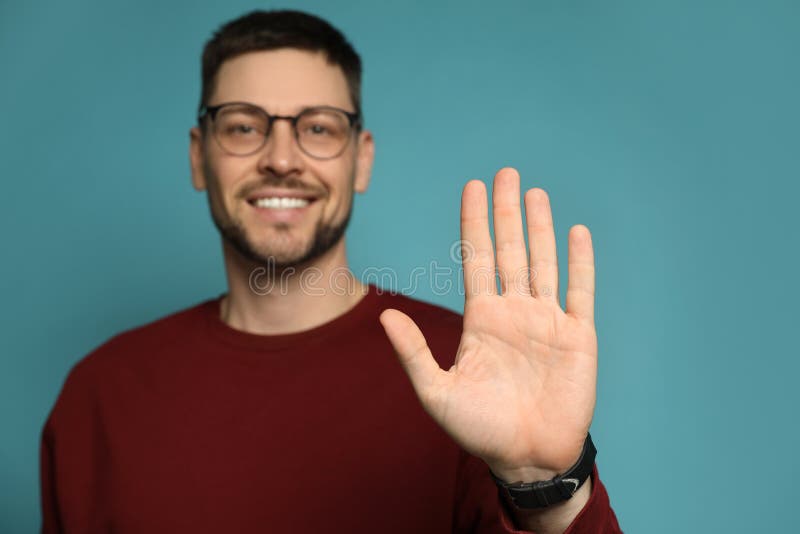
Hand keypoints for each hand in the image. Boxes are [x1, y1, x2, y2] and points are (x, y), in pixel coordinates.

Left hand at [379, 167, 596, 482]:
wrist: (526, 458)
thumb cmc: (479, 430)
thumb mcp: (437, 392)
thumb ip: (414, 352)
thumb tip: (383, 315)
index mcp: (482, 319)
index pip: (477, 259)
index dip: (475, 223)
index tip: (472, 187)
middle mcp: (514, 312)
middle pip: (510, 250)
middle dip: (506, 211)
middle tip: (505, 172)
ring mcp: (547, 321)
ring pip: (543, 262)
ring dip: (540, 227)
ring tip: (535, 192)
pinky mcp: (578, 336)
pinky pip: (580, 291)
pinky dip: (580, 262)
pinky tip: (576, 233)